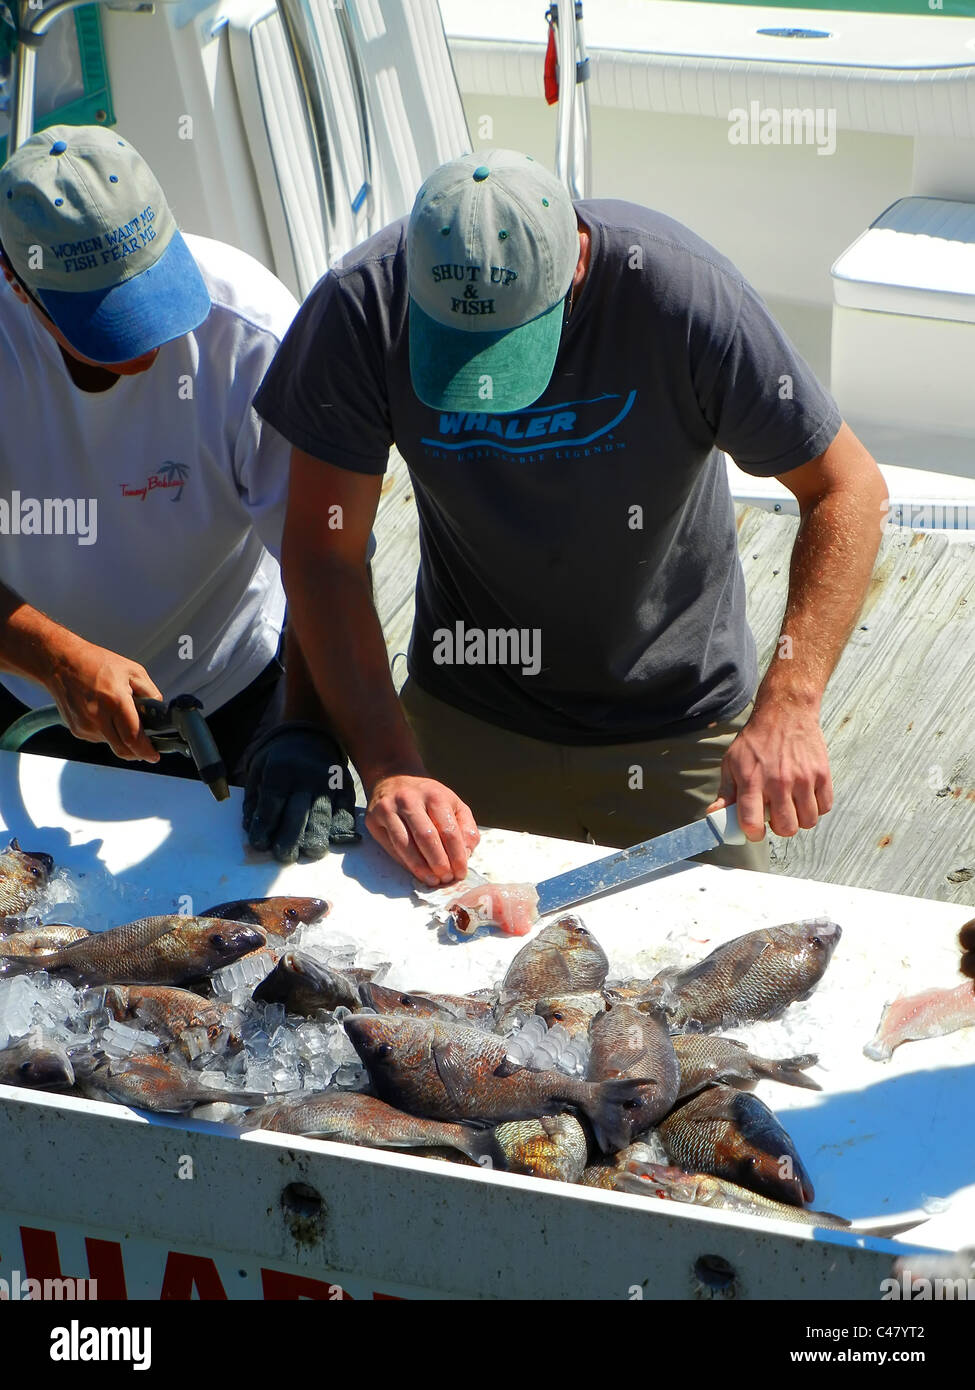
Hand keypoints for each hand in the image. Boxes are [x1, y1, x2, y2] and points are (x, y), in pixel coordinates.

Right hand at [46, 635, 161, 761]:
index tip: (154, 756)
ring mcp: (85, 726)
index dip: (146, 751)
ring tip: (119, 715)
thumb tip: (158, 714)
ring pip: (112, 744)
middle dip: (138, 751)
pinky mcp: (77, 730)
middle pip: (123, 749)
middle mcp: (97, 717)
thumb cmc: (96, 663)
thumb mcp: (133, 671)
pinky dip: (108, 732)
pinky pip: (99, 738)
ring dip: (121, 738)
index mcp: (114, 701)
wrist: (60, 663)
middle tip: (147, 746)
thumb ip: (150, 694)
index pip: (133, 738)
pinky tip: (106, 715)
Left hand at [243, 722, 360, 863]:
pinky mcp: (345, 787)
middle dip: (290, 840)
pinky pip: (345, 812)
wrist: (309, 737)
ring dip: (316, 838)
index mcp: (281, 769)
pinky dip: (340, 829)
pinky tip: (333, 840)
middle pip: (298, 814)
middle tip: (284, 856)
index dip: (264, 827)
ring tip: (309, 852)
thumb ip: (253, 799)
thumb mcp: (258, 770)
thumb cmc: (278, 759)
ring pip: (323, 816)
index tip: (260, 844)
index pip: (272, 804)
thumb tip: (251, 828)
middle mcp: (307, 776)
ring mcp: (329, 782)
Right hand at [365, 774, 479, 886]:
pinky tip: (415, 871)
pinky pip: (390, 846)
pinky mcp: (374, 819)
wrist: (394, 777)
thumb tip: (466, 853)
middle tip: (445, 878)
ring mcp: (389, 808)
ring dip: (420, 867)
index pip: (449, 830)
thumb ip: (465, 827)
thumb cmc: (428, 796)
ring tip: (431, 880)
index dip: (457, 856)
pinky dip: (404, 862)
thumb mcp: (453, 803)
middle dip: (438, 863)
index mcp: (434, 795)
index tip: (460, 872)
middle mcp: (409, 799)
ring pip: (405, 845)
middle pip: (426, 838)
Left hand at [706, 704, 832, 839]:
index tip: (755, 830)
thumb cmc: (756, 740)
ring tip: (791, 804)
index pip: (752, 822)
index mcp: (752, 780)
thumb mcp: (732, 762)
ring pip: (807, 821)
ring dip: (799, 818)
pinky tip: (805, 796)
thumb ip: (726, 792)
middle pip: (786, 828)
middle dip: (779, 827)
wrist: (785, 712)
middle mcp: (778, 782)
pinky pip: (824, 807)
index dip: (753, 833)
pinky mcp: (822, 774)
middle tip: (776, 814)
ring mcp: (803, 778)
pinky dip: (816, 807)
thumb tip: (715, 816)